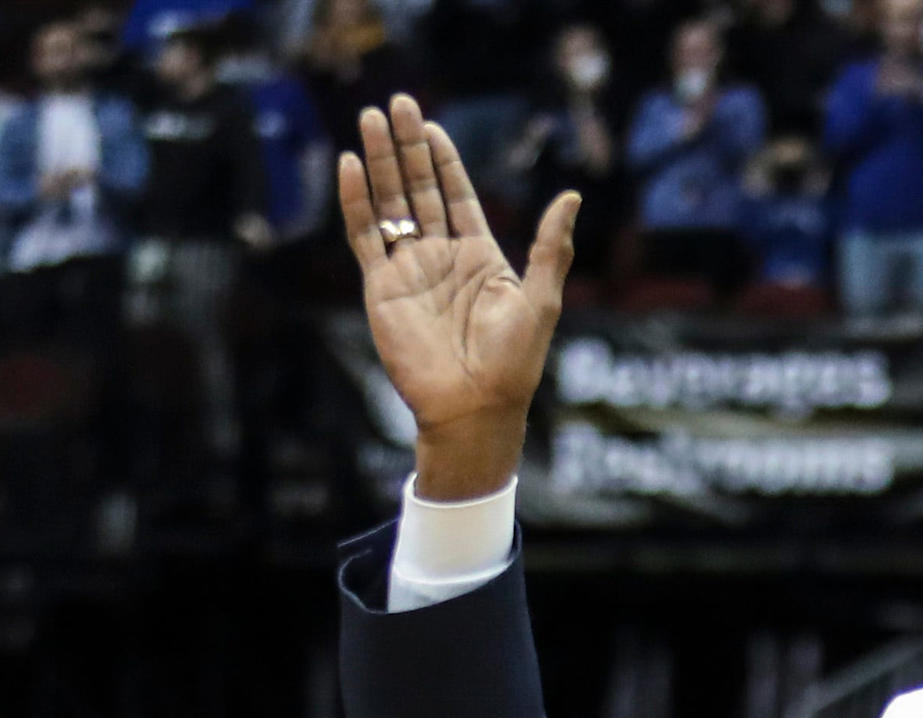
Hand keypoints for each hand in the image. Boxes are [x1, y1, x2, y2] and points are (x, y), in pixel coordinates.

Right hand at [342, 94, 580, 503]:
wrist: (473, 409)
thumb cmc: (514, 364)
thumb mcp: (542, 300)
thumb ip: (550, 248)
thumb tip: (571, 196)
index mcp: (478, 256)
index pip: (456, 194)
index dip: (443, 159)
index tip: (431, 124)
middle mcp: (440, 257)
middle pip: (418, 189)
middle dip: (407, 146)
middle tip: (396, 103)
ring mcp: (408, 271)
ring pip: (390, 204)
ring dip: (380, 162)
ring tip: (369, 118)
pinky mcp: (381, 288)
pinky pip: (365, 236)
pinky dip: (356, 202)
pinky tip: (351, 165)